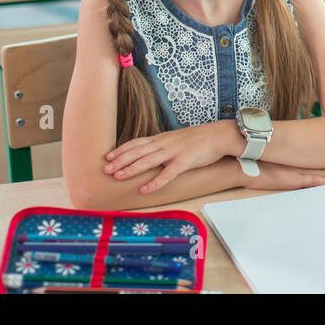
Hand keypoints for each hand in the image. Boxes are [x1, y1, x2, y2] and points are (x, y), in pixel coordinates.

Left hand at [103, 122, 238, 194]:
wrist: (219, 135)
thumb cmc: (199, 139)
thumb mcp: (177, 139)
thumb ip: (164, 145)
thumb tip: (152, 153)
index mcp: (162, 138)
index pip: (137, 143)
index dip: (122, 149)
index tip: (108, 156)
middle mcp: (164, 143)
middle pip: (138, 151)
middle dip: (120, 160)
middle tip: (105, 169)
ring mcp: (174, 152)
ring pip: (148, 161)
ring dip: (131, 169)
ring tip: (118, 177)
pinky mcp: (185, 162)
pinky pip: (168, 174)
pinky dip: (155, 182)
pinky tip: (145, 189)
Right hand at [246, 162, 324, 190]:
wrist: (243, 162)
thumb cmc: (255, 163)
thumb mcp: (273, 161)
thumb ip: (284, 162)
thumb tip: (289, 164)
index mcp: (297, 160)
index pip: (321, 161)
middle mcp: (299, 165)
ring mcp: (296, 172)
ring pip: (324, 174)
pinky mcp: (291, 179)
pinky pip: (311, 181)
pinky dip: (324, 181)